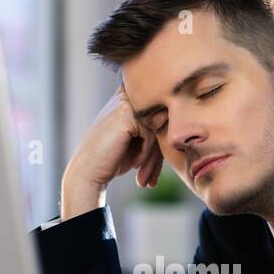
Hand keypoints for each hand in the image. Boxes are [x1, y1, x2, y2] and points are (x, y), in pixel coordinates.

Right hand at [60, 87, 163, 219]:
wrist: (88, 171)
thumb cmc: (112, 159)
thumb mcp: (138, 143)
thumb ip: (155, 132)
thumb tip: (185, 130)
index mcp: (129, 99)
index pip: (158, 118)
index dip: (159, 146)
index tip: (153, 172)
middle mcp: (127, 96)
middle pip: (160, 123)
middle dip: (158, 154)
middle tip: (151, 177)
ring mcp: (126, 103)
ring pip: (157, 130)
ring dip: (154, 158)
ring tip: (146, 178)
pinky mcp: (126, 114)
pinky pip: (151, 135)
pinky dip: (145, 153)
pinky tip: (135, 165)